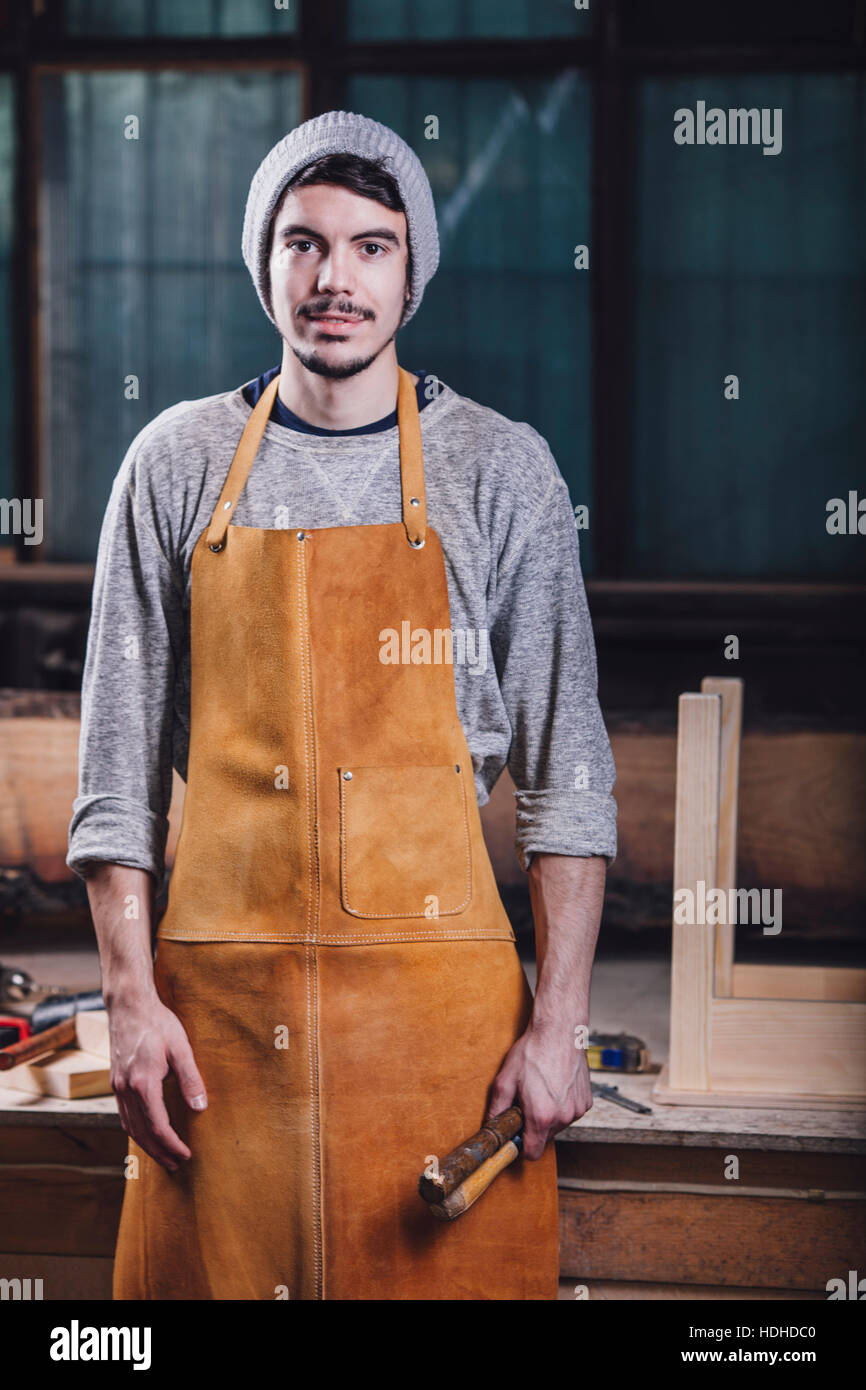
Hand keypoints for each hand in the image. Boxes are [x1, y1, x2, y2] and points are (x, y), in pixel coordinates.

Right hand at [108, 991, 207, 1172]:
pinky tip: (145, 1132)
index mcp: (143, 1084)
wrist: (128, 1004)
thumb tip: (201, 1108)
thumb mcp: (181, 1047)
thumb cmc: (157, 1022)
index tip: (186, 1155)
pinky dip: (135, 1129)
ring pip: (129, 1126)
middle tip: (176, 1165)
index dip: (172, 1144)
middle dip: (159, 1152)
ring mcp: (117, 1086)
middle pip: (141, 1132)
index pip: (158, 1126)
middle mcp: (126, 1089)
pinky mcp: (115, 1080)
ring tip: (162, 1155)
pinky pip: (123, 1114)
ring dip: (146, 1144)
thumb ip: (191, 1078)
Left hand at [485, 1020, 591, 1159]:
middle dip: (534, 1125)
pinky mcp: (586, 1102)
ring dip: (549, 1114)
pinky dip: (562, 1104)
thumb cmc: (533, 1051)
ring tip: (542, 1089)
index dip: (522, 1146)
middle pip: (545, 1138)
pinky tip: (556, 1086)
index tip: (517, 1136)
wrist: (559, 1030)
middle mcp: (562, 1117)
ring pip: (558, 1125)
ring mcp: (577, 1110)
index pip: (532, 1153)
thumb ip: (497, 1108)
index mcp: (541, 1116)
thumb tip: (490, 1125)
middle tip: (527, 1101)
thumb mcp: (506, 1079)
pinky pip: (570, 1112)